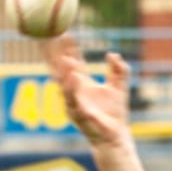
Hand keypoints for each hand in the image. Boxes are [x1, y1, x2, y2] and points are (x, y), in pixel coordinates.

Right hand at [42, 34, 132, 148]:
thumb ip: (119, 69)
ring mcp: (74, 102)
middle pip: (61, 70)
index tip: (66, 33)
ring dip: (62, 69)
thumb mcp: (120, 86)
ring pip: (63, 83)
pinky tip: (74, 75)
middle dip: (55, 56)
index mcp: (83, 84)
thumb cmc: (116, 114)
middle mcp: (75, 92)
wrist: (115, 136)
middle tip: (51, 39)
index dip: (69, 49)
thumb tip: (113, 54)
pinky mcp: (78, 114)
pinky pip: (73, 98)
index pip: (73, 62)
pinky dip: (72, 87)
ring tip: (63, 55)